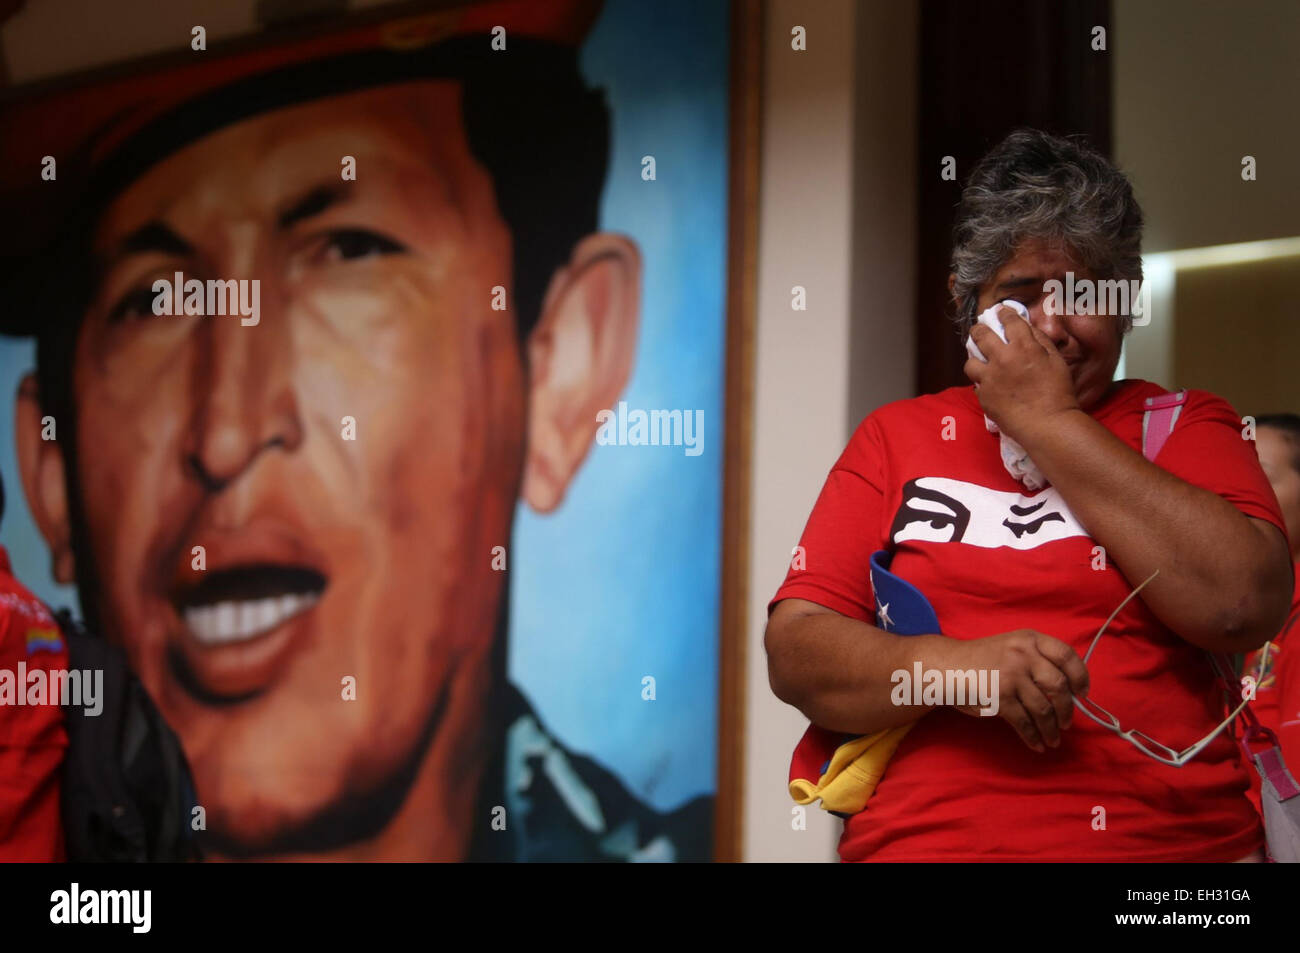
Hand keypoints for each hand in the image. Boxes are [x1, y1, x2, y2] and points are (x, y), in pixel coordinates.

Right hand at [950, 629, 1089, 751]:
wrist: (945, 667)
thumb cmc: (981, 661)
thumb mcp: (1011, 648)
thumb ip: (1037, 660)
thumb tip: (1068, 692)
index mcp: (1029, 639)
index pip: (1067, 655)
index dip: (1080, 677)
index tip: (1082, 694)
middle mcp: (1023, 655)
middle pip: (1058, 686)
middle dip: (1066, 710)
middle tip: (1066, 723)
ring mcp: (1010, 676)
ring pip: (1043, 709)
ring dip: (1051, 729)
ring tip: (1053, 740)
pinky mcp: (999, 698)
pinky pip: (1024, 722)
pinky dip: (1033, 736)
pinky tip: (1036, 744)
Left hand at [964, 306, 1078, 443]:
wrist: (1047, 423)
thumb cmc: (1058, 392)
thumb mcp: (1056, 360)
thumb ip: (1040, 341)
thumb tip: (1027, 328)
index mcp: (1024, 346)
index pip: (1009, 321)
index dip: (1003, 314)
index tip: (1000, 312)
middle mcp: (1003, 358)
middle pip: (981, 335)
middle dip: (979, 329)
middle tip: (979, 329)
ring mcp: (989, 377)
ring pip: (970, 361)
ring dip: (975, 359)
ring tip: (980, 361)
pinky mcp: (983, 395)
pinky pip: (976, 384)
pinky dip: (982, 382)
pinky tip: (988, 384)